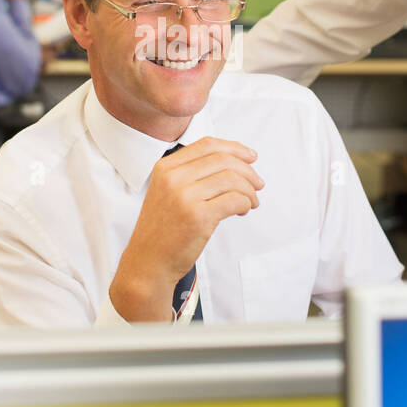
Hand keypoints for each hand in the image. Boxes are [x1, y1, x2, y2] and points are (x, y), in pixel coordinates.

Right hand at [109, 137, 263, 321]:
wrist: (149, 262)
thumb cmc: (163, 230)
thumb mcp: (167, 192)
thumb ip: (191, 174)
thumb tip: (234, 162)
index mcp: (165, 168)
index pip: (207, 145)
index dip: (235, 148)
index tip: (250, 156)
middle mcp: (173, 178)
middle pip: (223, 159)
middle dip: (248, 170)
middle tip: (258, 183)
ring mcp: (184, 197)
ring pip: (232, 179)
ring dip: (249, 190)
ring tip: (251, 202)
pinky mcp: (198, 217)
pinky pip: (234, 200)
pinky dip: (245, 204)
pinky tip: (242, 210)